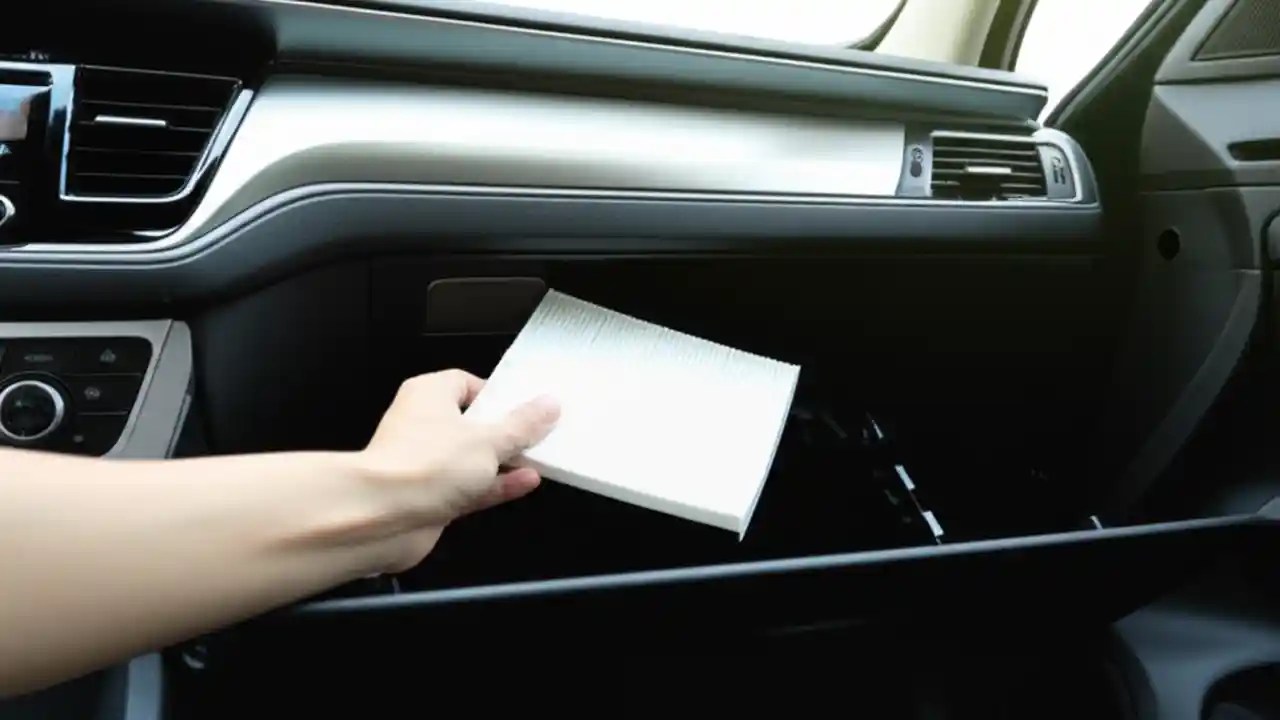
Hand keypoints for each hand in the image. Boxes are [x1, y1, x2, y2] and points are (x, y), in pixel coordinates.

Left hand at [358, 369, 558, 571]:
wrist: (381, 517)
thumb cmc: (427, 464)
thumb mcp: (489, 439)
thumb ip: (522, 425)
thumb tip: (548, 405)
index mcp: (429, 395)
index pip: (466, 384)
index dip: (496, 395)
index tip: (525, 406)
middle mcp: (423, 426)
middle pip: (472, 423)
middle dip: (504, 432)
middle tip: (538, 434)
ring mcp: (425, 464)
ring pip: (471, 459)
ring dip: (503, 462)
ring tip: (538, 459)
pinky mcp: (430, 497)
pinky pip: (469, 486)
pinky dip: (495, 485)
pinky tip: (525, 482)